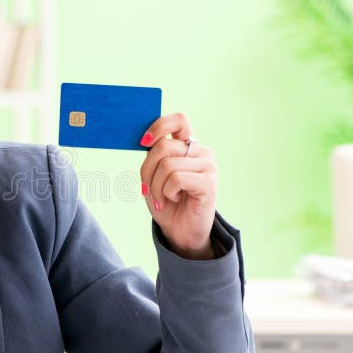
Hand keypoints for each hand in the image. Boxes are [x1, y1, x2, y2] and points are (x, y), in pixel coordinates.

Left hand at [139, 113, 216, 259]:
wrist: (181, 232)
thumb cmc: (167, 203)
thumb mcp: (154, 176)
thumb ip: (153, 155)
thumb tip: (144, 139)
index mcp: (188, 147)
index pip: (178, 120)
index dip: (158, 127)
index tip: (143, 142)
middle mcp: (201, 152)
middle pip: (162, 147)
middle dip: (146, 171)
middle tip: (148, 189)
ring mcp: (208, 167)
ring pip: (167, 165)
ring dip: (156, 187)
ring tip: (163, 199)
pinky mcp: (209, 183)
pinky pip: (176, 179)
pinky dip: (167, 192)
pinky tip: (174, 200)